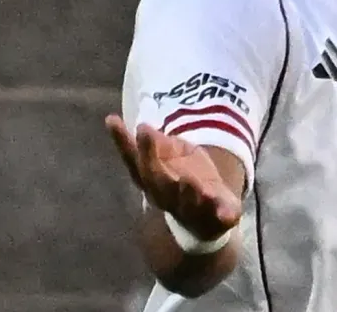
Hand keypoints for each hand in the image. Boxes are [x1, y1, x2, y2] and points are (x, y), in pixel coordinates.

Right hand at [106, 115, 241, 241]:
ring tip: (186, 180)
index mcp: (153, 180)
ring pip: (185, 201)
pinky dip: (223, 214)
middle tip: (144, 134)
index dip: (122, 142)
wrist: (209, 218)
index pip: (133, 161)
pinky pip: (221, 216)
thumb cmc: (184, 181)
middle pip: (156, 180)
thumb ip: (158, 144)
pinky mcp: (219, 216)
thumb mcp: (173, 155)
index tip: (112, 119)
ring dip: (186, 192)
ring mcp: (192, 208)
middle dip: (150, 159)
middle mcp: (168, 197)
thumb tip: (142, 126)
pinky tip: (224, 213)